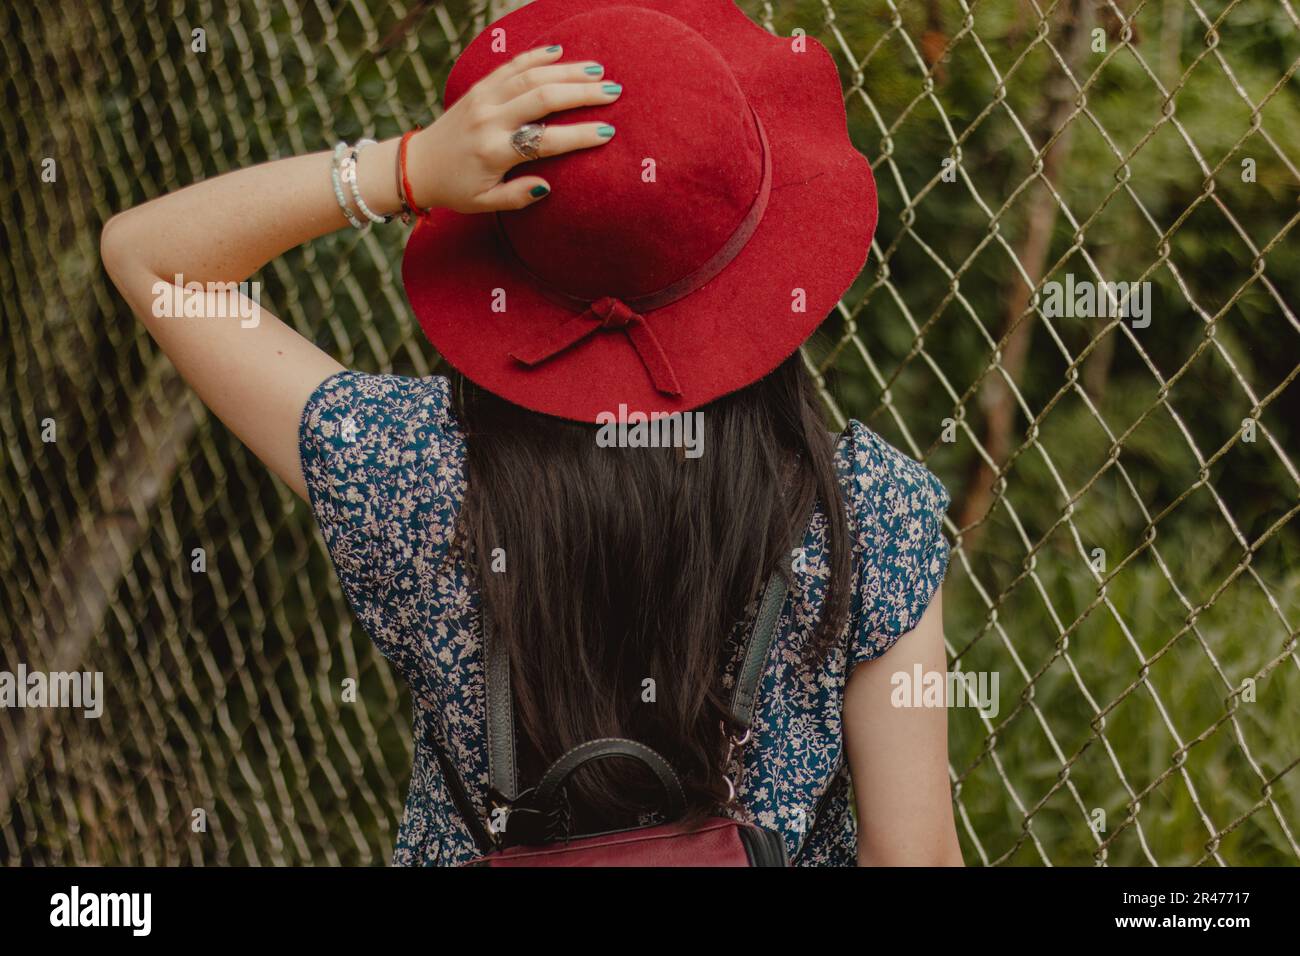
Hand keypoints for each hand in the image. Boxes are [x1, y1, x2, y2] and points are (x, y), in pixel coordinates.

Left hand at [406, 44, 620, 212]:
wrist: (417, 164)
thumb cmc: (455, 188)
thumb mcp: (484, 204)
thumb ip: (517, 197)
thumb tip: (547, 186)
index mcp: (494, 152)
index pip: (545, 141)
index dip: (579, 136)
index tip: (607, 133)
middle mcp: (489, 120)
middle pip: (542, 98)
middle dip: (581, 93)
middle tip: (613, 91)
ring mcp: (483, 99)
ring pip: (530, 76)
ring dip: (566, 71)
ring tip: (597, 70)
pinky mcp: (478, 88)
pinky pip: (510, 66)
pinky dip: (535, 57)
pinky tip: (559, 52)